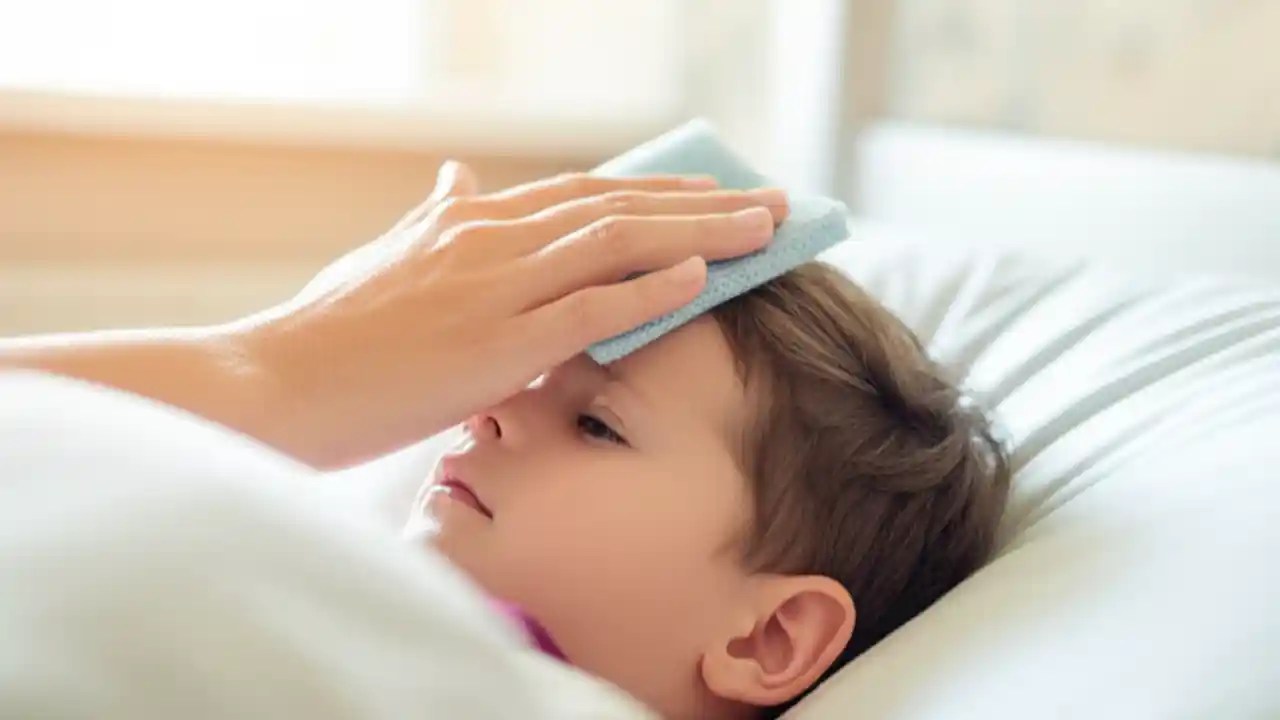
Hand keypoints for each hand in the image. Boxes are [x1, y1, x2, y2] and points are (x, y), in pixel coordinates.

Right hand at [240, 161, 787, 466]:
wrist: (274, 385)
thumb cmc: (331, 334)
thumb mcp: (388, 256)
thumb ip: (433, 215)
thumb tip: (456, 175)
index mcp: (470, 220)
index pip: (584, 194)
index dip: (657, 191)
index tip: (716, 191)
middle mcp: (490, 238)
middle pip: (617, 206)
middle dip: (704, 201)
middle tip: (775, 202)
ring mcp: (494, 286)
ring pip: (616, 242)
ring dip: (700, 231)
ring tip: (766, 228)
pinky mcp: (493, 342)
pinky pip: (588, 306)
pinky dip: (650, 288)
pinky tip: (703, 274)